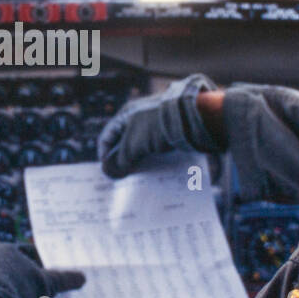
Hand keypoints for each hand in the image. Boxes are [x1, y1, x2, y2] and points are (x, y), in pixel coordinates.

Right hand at [97, 74, 220, 177]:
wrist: (194, 116)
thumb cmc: (158, 126)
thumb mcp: (132, 144)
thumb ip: (119, 159)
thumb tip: (110, 172)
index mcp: (126, 116)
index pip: (107, 137)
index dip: (104, 155)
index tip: (108, 172)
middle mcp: (141, 118)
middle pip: (126, 144)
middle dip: (124, 163)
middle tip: (124, 180)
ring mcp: (158, 126)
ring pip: (144, 149)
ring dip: (142, 164)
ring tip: (142, 181)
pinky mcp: (173, 133)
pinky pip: (161, 151)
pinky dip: (157, 162)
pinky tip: (159, 174)